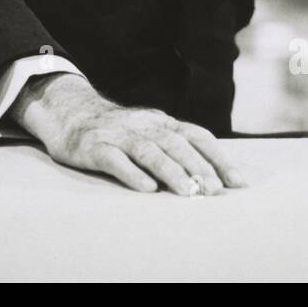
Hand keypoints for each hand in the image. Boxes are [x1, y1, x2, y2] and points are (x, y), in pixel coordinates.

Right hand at [9, 73, 246, 195]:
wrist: (70, 113)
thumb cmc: (119, 131)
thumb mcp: (150, 131)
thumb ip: (175, 147)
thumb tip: (211, 177)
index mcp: (162, 122)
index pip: (197, 136)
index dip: (218, 158)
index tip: (237, 181)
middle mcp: (144, 125)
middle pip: (176, 144)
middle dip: (198, 168)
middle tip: (214, 191)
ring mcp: (119, 135)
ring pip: (149, 151)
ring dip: (171, 172)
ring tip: (187, 193)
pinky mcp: (95, 147)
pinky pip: (116, 160)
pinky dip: (133, 174)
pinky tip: (146, 188)